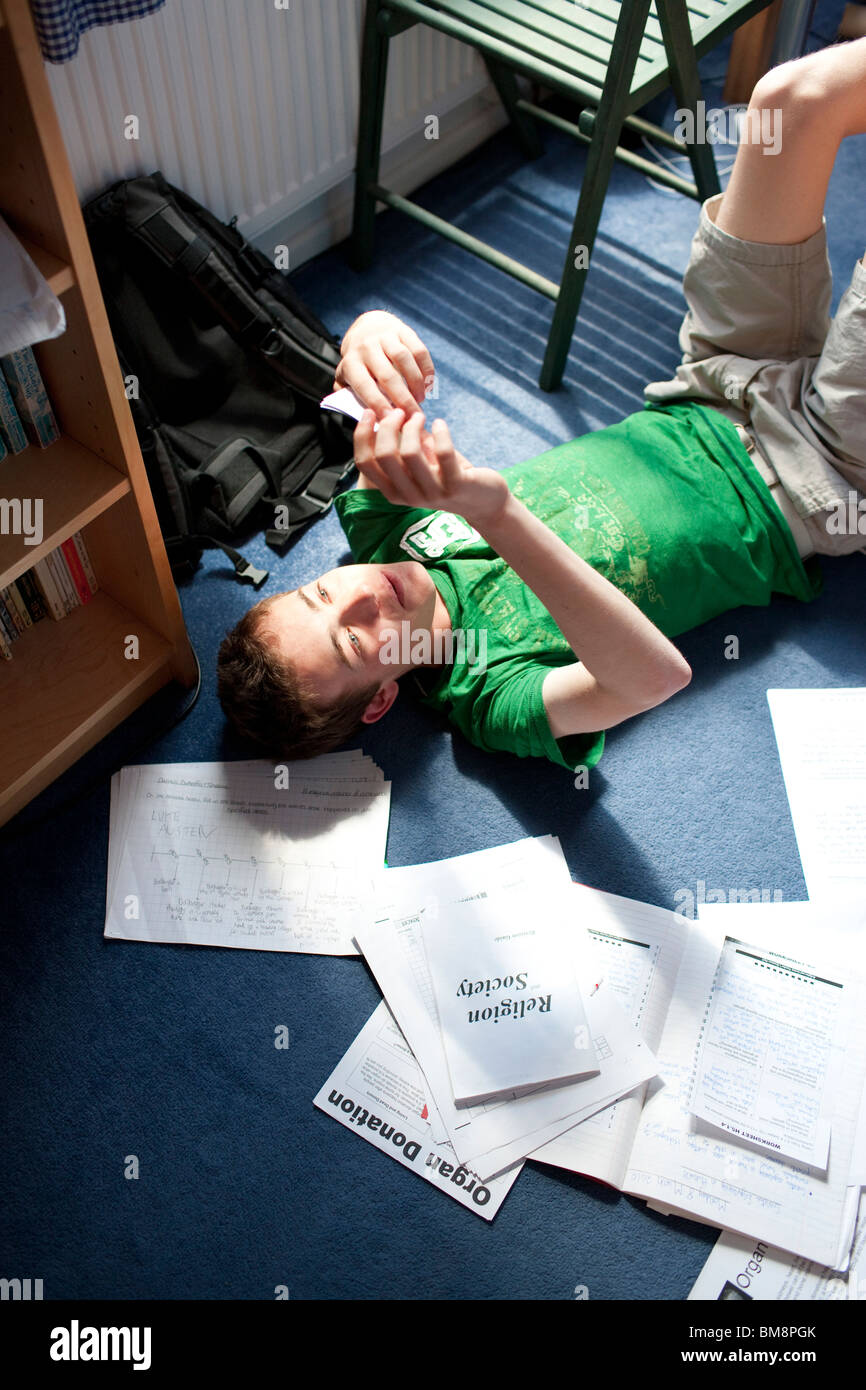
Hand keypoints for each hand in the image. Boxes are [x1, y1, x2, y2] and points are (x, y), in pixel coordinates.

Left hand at [335, 311, 434, 418]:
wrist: (368, 327)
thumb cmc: (359, 362)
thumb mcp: (346, 377)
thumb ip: (348, 395)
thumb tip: (361, 417)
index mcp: (351, 362)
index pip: (364, 385)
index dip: (378, 403)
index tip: (390, 419)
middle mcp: (367, 347)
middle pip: (387, 375)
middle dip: (403, 399)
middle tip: (412, 416)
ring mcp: (385, 336)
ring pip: (404, 359)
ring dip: (416, 383)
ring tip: (420, 399)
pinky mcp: (404, 330)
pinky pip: (419, 351)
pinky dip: (427, 370)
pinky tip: (427, 385)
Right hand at [353, 409, 508, 525]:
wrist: (484, 502)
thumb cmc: (448, 477)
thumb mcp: (420, 464)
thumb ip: (404, 444)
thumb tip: (389, 413)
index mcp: (394, 492)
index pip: (365, 463)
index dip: (362, 434)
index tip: (371, 412)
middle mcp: (409, 496)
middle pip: (384, 455)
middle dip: (389, 426)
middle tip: (402, 412)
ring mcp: (433, 493)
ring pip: (410, 453)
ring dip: (413, 426)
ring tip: (422, 417)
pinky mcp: (456, 486)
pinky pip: (443, 453)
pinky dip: (440, 432)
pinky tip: (440, 424)